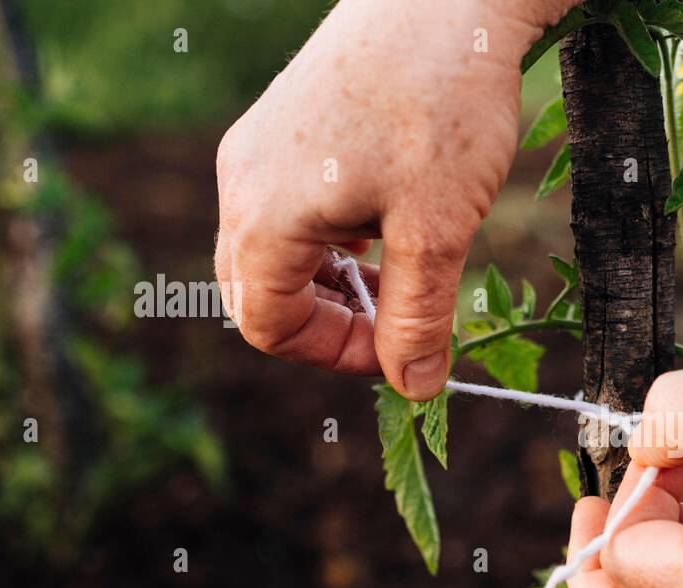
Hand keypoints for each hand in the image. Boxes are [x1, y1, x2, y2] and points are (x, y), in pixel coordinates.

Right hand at [214, 0, 576, 399]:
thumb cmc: (439, 106)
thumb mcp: (436, 231)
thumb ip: (418, 319)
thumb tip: (414, 386)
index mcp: (263, 216)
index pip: (269, 326)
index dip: (337, 354)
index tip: (402, 351)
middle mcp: (242, 183)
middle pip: (261, 293)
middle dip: (330, 323)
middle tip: (400, 322)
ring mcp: (259, 150)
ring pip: (277, 252)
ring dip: (334, 283)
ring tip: (403, 275)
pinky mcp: (287, 127)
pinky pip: (291, 209)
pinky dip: (334, 240)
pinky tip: (390, 226)